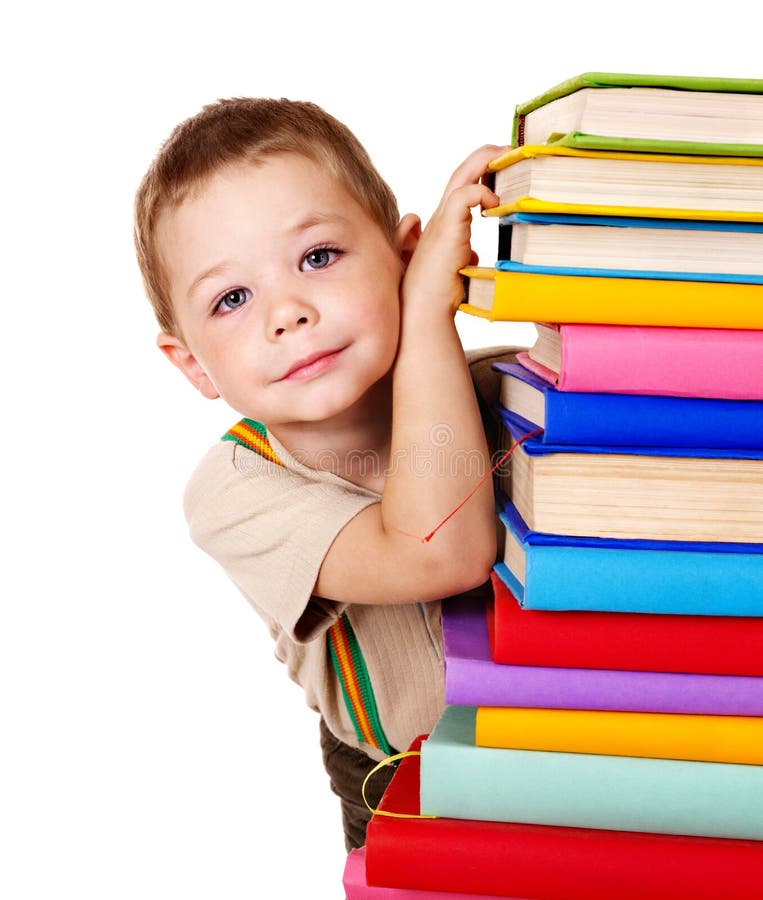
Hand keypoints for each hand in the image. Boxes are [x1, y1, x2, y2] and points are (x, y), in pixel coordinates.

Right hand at [401, 144, 504, 315]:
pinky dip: (480, 192)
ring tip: (507, 156)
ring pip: (461, 177)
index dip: (479, 172)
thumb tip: (474, 256)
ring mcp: (440, 221)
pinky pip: (463, 196)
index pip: (460, 186)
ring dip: (485, 162)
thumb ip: (463, 256)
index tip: (502, 168)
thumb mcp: (457, 269)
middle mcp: (439, 217)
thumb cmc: (437, 294)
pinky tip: (494, 203)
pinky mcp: (446, 228)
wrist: (423, 309)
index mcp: (444, 225)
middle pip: (460, 173)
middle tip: (508, 149)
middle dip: (485, 156)